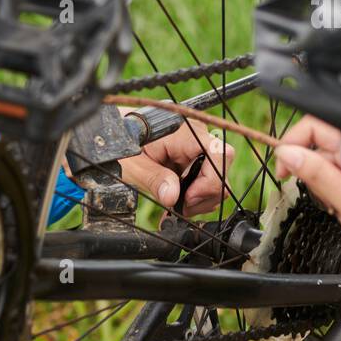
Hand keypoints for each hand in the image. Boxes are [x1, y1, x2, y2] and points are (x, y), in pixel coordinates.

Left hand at [118, 115, 234, 215]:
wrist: (118, 133)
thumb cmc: (124, 143)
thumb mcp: (133, 164)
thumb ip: (154, 178)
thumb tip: (172, 197)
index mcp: (186, 133)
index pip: (221, 154)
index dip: (211, 180)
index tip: (188, 197)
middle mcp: (198, 138)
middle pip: (222, 172)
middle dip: (204, 196)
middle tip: (179, 207)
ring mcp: (199, 150)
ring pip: (218, 181)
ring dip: (200, 200)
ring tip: (175, 205)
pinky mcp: (196, 160)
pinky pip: (207, 182)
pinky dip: (195, 198)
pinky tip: (177, 202)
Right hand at [275, 116, 340, 249]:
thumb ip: (318, 176)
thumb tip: (288, 154)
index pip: (315, 124)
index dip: (293, 142)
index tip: (284, 166)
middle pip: (319, 139)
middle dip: (308, 166)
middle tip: (313, 193)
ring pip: (328, 154)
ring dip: (322, 177)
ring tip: (336, 202)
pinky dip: (335, 181)